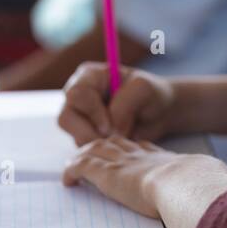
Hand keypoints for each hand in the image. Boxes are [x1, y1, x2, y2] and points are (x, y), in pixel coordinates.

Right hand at [59, 62, 174, 144]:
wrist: (160, 112)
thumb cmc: (151, 93)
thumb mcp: (143, 89)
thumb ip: (125, 104)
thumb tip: (110, 129)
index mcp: (89, 76)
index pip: (77, 95)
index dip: (92, 112)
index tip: (110, 125)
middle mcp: (79, 96)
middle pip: (66, 118)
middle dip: (89, 133)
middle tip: (112, 138)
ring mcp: (80, 117)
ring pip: (73, 136)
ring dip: (96, 143)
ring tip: (121, 139)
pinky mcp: (86, 135)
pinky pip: (83, 148)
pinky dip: (101, 151)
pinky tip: (118, 145)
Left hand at [61, 135, 226, 219]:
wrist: (186, 182)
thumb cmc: (202, 182)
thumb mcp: (218, 176)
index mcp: (161, 158)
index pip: (142, 147)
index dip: (133, 148)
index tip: (128, 149)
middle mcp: (139, 155)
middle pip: (116, 143)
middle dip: (104, 145)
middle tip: (95, 150)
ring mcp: (120, 162)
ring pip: (94, 151)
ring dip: (84, 157)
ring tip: (75, 166)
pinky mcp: (105, 173)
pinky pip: (80, 167)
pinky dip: (71, 172)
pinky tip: (66, 181)